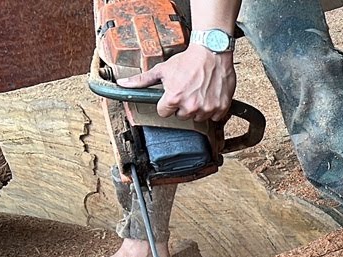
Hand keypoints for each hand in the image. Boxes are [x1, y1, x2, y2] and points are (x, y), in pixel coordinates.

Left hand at [118, 44, 235, 121]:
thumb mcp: (162, 69)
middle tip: (187, 91)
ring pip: (198, 117)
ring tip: (199, 92)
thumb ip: (142, 80)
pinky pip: (214, 117)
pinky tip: (209, 96)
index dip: (166, 104)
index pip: (164, 113)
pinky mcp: (220, 108)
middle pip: (182, 116)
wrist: (211, 52)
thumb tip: (122, 84)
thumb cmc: (188, 60)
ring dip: (198, 108)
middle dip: (183, 106)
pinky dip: (213, 109)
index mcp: (174, 98)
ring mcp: (206, 108)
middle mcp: (190, 105)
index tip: (172, 95)